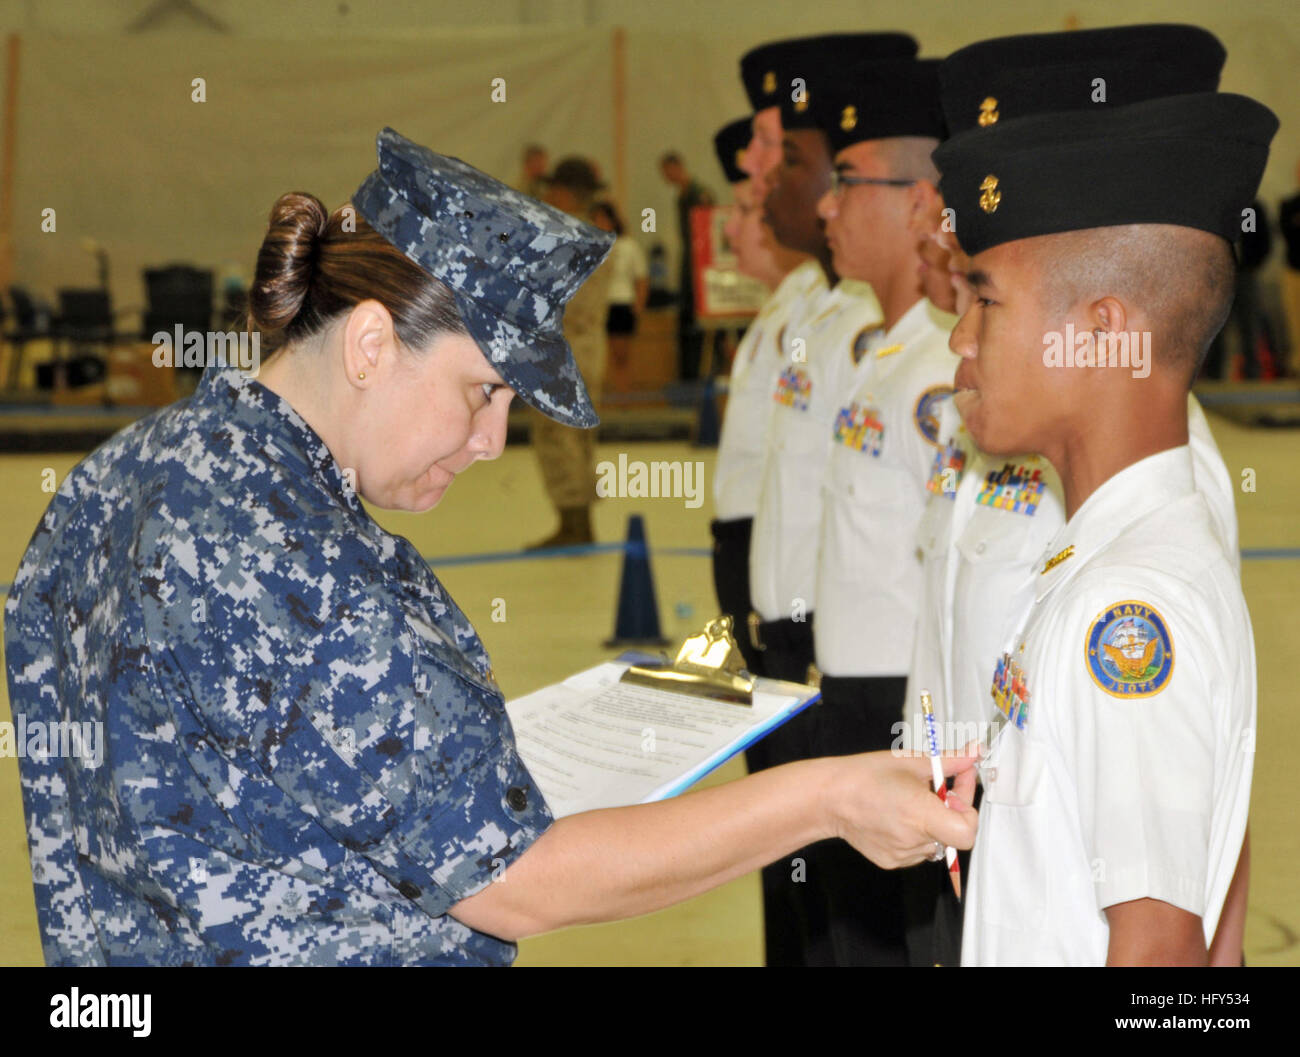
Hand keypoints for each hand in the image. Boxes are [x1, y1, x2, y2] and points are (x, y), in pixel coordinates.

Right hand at [829, 746, 978, 868]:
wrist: (830, 797)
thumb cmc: (866, 776)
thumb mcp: (912, 762)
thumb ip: (951, 761)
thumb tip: (976, 752)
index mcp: (921, 814)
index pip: (967, 831)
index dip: (968, 810)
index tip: (956, 791)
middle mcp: (914, 840)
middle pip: (953, 833)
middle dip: (950, 810)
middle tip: (933, 790)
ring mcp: (903, 855)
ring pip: (936, 842)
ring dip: (932, 823)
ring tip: (909, 803)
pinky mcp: (892, 861)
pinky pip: (917, 850)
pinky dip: (915, 835)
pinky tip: (896, 817)